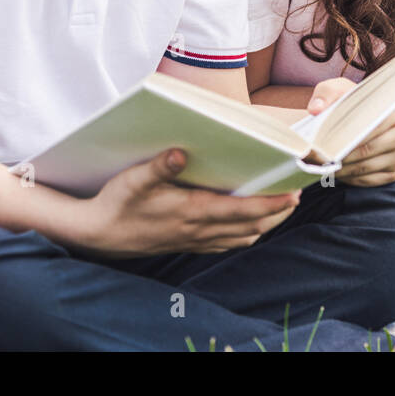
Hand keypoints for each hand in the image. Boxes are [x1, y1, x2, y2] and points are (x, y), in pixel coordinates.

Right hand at [72, 148, 300, 257]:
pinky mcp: (188, 244)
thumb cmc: (116, 203)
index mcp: (192, 211)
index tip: (294, 193)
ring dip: (265, 224)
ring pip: (242, 237)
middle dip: (278, 212)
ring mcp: (194, 240)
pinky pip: (227, 243)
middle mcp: (198, 230)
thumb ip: (158, 166)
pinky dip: (246, 234)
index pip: (243, 210)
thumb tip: (180, 151)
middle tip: (297, 195)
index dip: (272, 204)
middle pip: (252, 226)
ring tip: (281, 207)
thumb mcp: (133, 179)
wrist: (97, 234)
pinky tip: (249, 224)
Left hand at [306, 78, 394, 186]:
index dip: (346, 135)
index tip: (325, 141)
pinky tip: (337, 172)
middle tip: (320, 158)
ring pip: (367, 167)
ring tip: (324, 166)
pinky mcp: (393, 172)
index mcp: (394, 111)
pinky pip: (370, 180)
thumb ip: (326, 94)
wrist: (362, 119)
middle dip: (342, 155)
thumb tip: (316, 109)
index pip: (370, 126)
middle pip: (368, 149)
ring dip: (344, 169)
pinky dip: (351, 179)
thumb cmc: (350, 104)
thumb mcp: (337, 91)